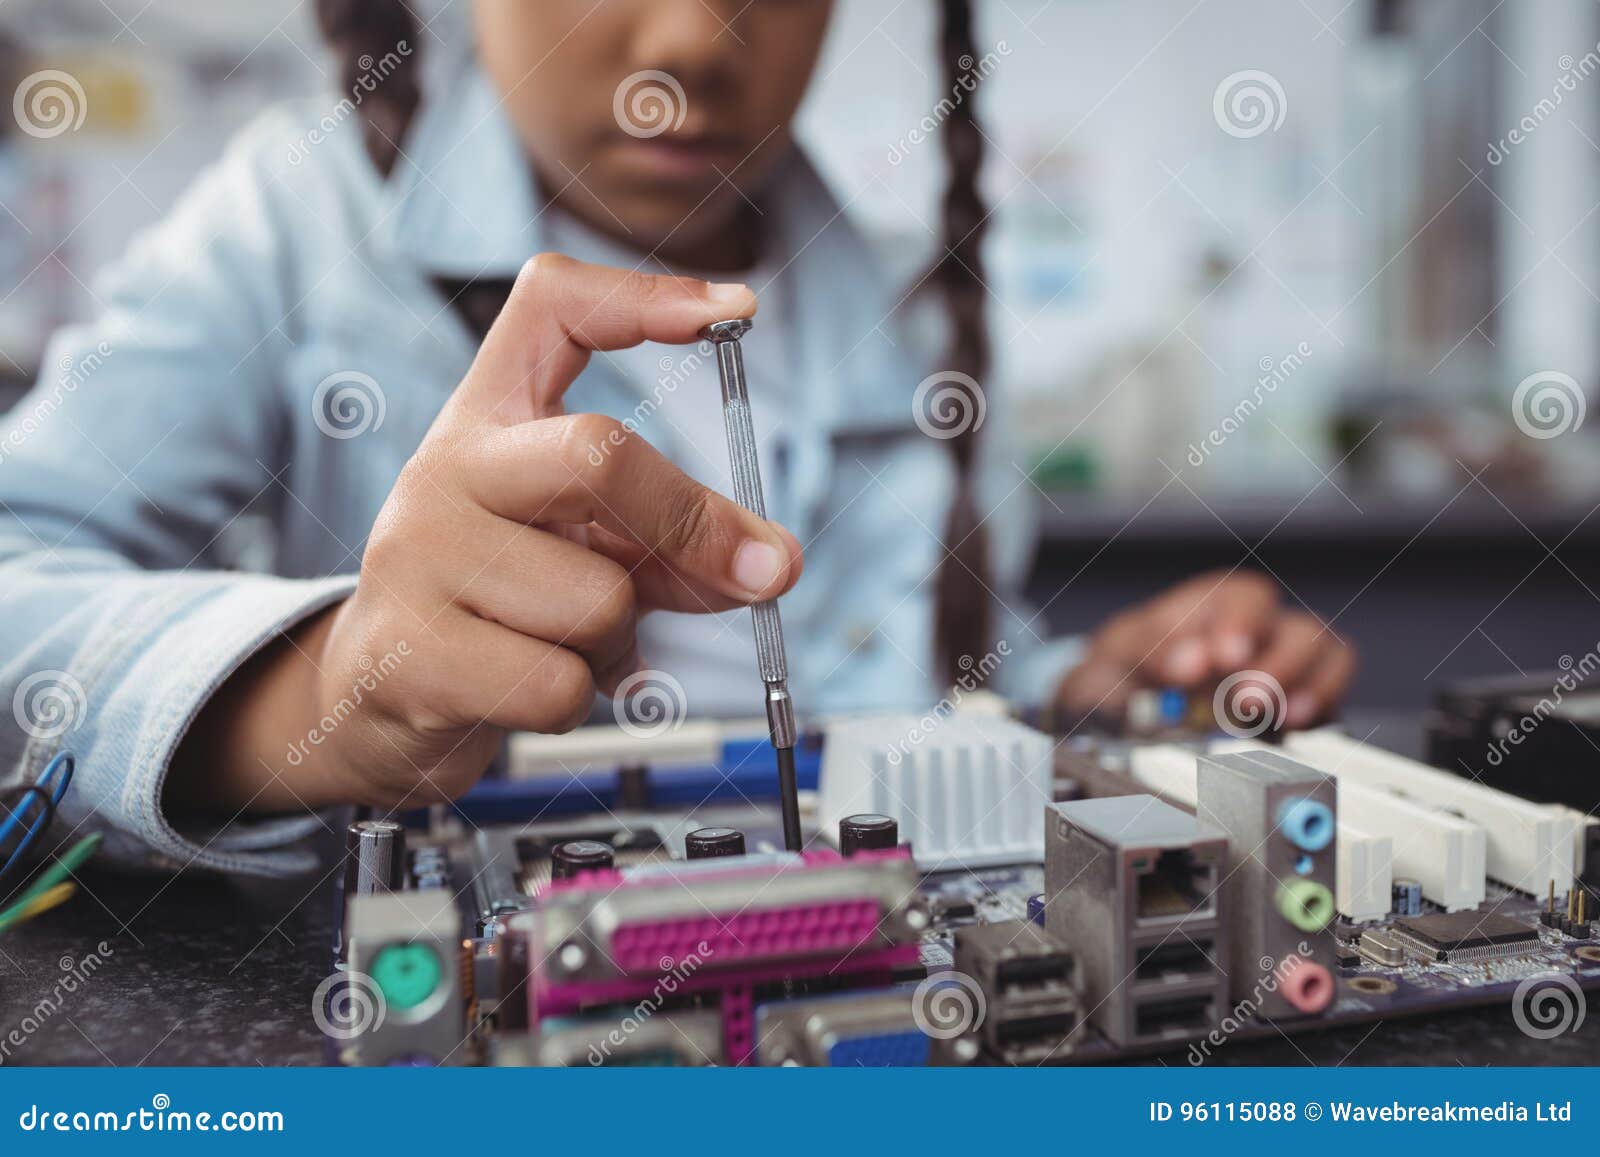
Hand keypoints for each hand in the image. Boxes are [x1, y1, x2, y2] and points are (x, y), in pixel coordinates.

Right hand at [172, 255, 801, 811]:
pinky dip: (576, 700)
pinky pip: (559, 684)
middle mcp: (446, 468)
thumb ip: (677, 542)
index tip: (734, 311)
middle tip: (765, 570)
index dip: (643, 295)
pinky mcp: (411, 653)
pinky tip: (532, 686)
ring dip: (618, 644)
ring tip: (569, 645)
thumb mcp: (588, 546)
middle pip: (599, 455)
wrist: (378, 695)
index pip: (551, 306)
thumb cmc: (502, 602)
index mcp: (490, 419)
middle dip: (694, 522)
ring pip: (598, 600)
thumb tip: (771, 563)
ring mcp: (419, 557)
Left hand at [1054, 570, 1354, 729]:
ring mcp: (1281, 661)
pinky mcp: (1296, 696)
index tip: (1225, 657)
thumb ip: (1152, 649)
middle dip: (1278, 665)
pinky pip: (1330, 687)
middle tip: (1247, 700)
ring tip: (1276, 713)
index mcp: (1214, 604)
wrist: (1123, 701)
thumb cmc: (1127, 665)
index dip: (1242, 624)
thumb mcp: (1121, 650)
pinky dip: (1321, 702)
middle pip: (1296, 628)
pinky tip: (1293, 723)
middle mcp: (1257, 628)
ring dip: (1305, 684)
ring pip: (1324, 653)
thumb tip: (1192, 660)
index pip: (1246, 598)